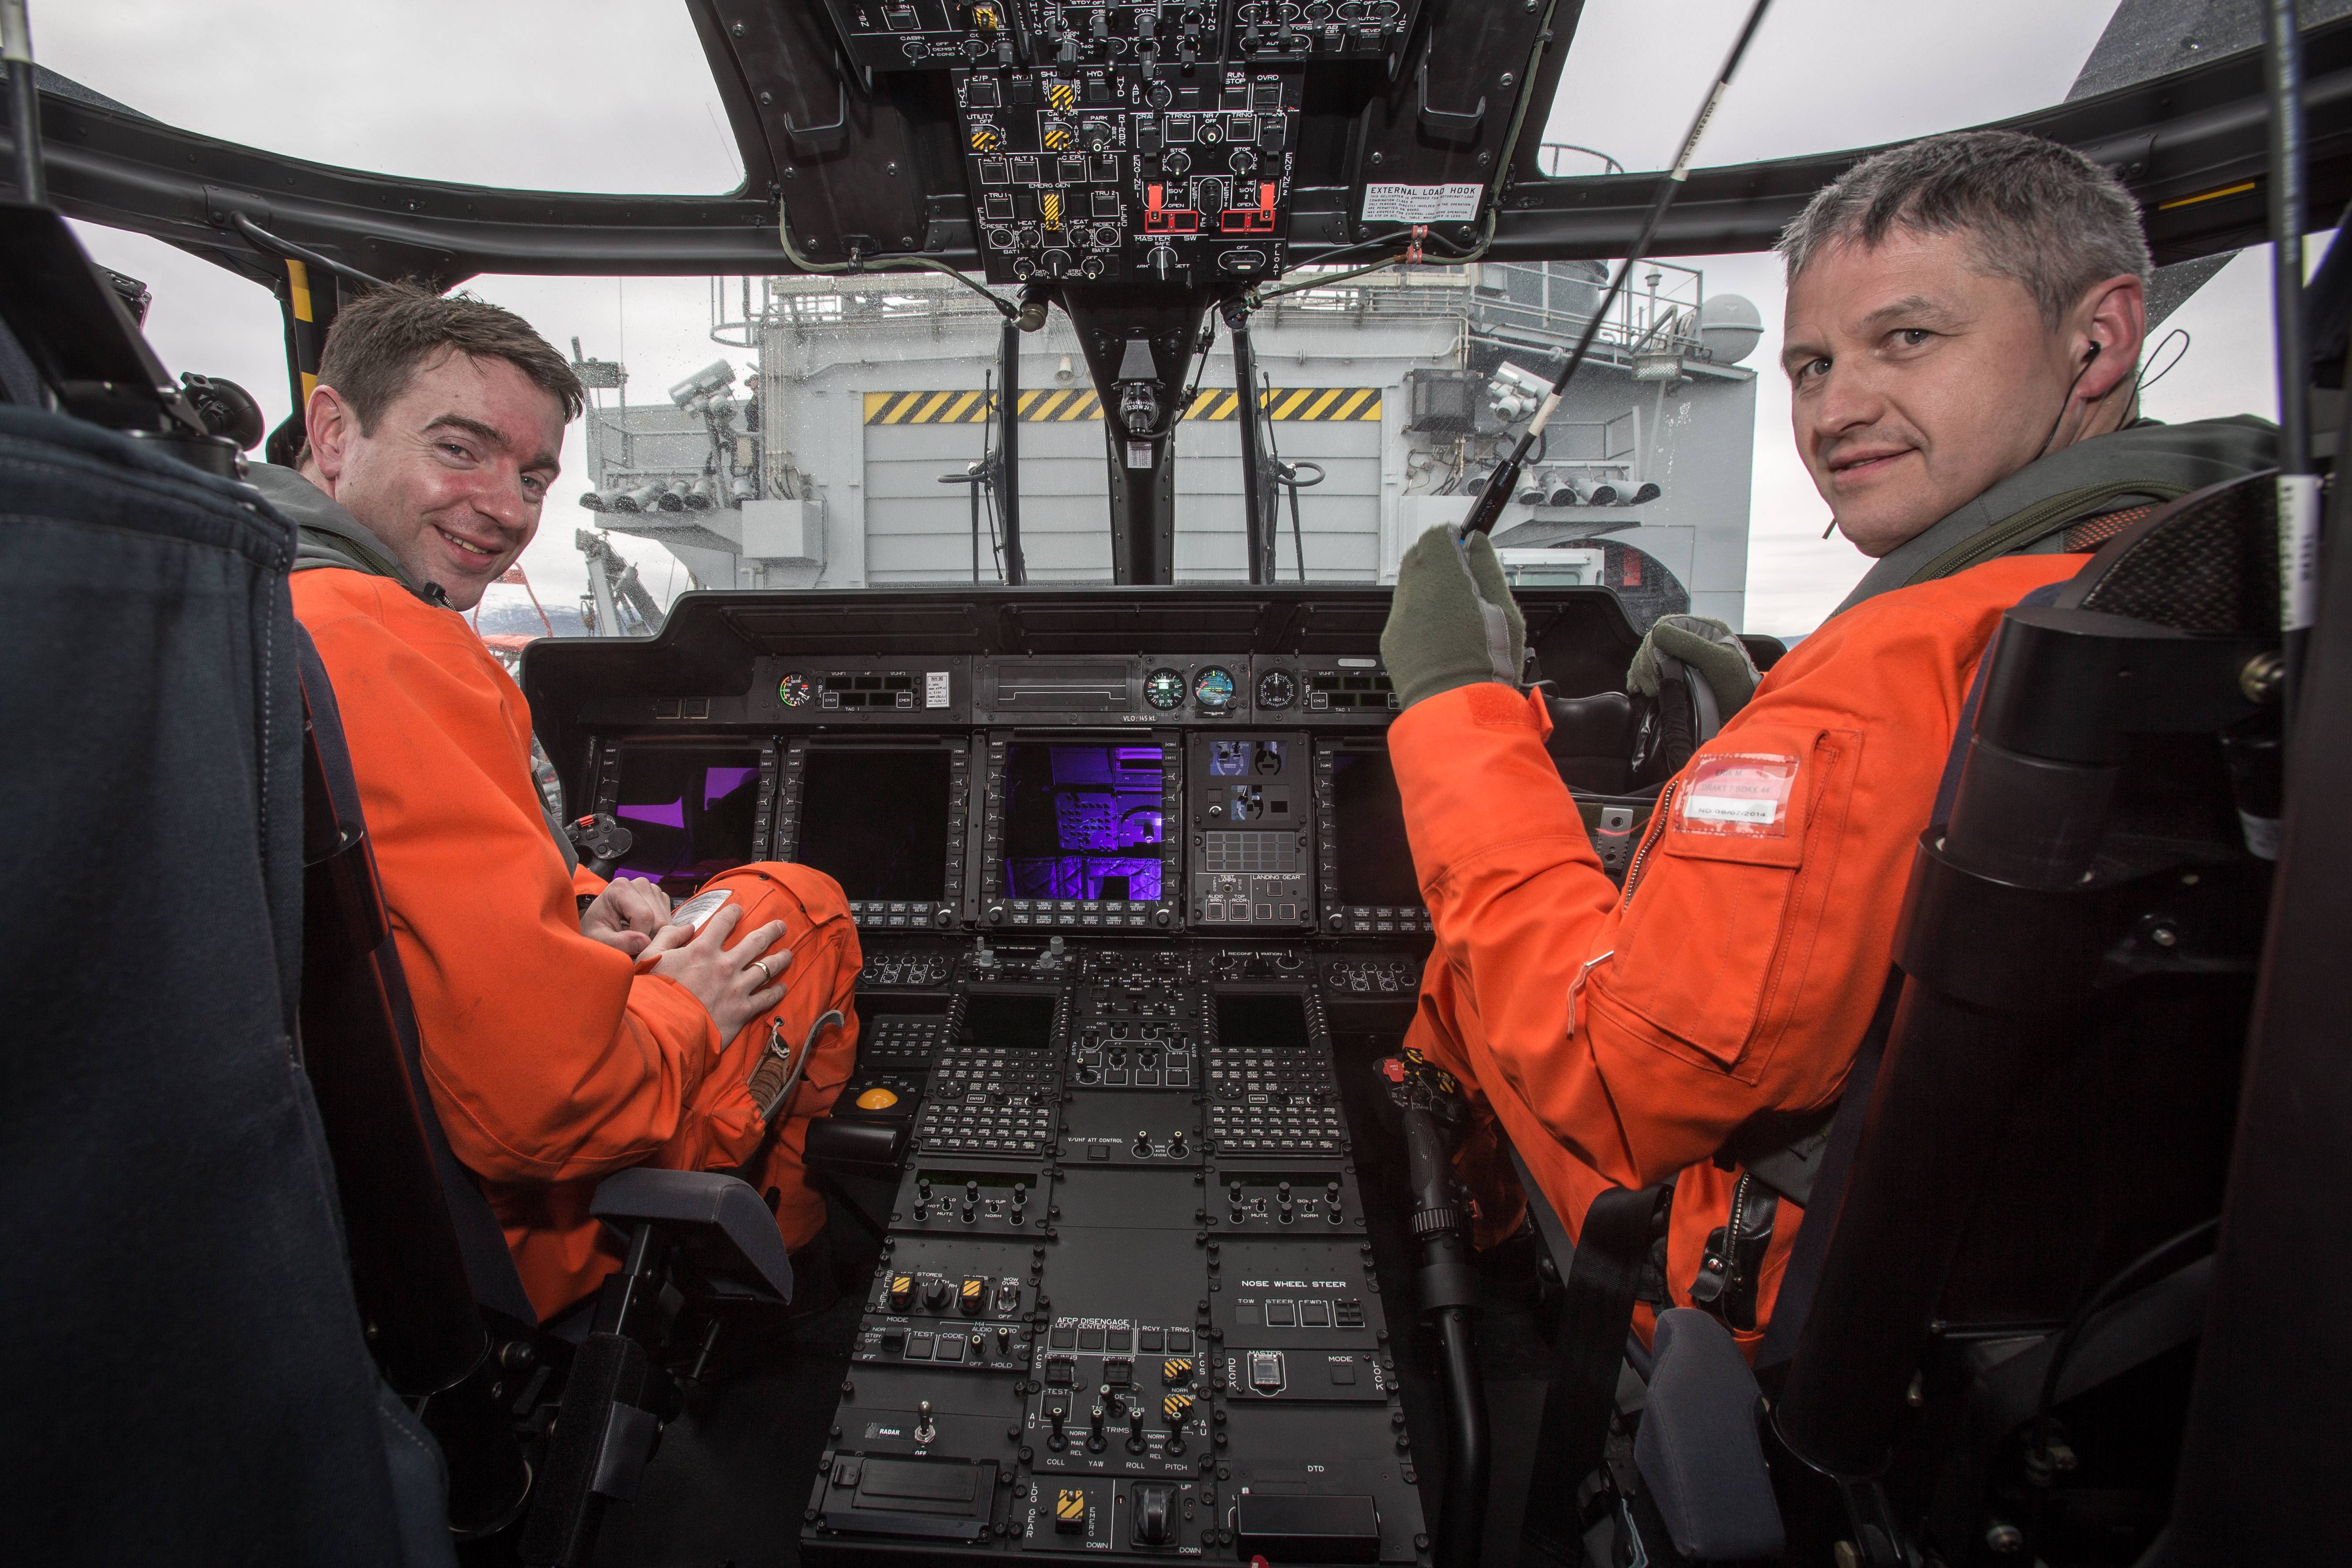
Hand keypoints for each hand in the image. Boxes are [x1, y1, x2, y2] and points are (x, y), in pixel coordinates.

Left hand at [580, 875, 673, 957]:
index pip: (644, 916)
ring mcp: (653, 890)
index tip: (627, 946)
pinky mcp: (661, 899)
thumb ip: (618, 942)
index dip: (639, 938)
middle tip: (630, 944)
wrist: (599, 924)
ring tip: (634, 937)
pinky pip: (669, 922)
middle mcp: (640, 884)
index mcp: (621, 887)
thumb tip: (644, 942)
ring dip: (653, 936)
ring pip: (667, 923)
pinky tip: (643, 932)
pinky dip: (658, 932)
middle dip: (648, 938)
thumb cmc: (596, 930)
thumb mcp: (598, 939)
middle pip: (659, 920)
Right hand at [642, 903, 791, 1042]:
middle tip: (781, 925)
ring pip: (767, 968)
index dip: (733, 913)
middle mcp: (724, 965)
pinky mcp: (742, 1010)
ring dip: (780, 959)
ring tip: (789, 954)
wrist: (661, 1029)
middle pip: (756, 942)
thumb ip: (668, 937)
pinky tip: (782, 987)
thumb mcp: (650, 957)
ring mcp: (736, 988)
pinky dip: (776, 991)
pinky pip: (766, 998)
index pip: (723, 922)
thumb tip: (686, 927)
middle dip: (771, 931)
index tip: (739, 909)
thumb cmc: (652, 993)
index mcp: (702, 949)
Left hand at [1378, 524, 1526, 710]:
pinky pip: (1403, 614)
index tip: (1465, 547)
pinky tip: (1441, 633)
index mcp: (1443, 578)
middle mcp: (1414, 593)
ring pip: (1409, 585)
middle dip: (1439, 560)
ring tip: (1455, 611)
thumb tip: (1477, 542)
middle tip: (1464, 580)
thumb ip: (1488, 568)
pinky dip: (1419, 614)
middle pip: (1417, 556)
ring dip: (1429, 587)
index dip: (1452, 538)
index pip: (1436, 535)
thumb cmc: (1487, 665)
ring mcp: (1399, 617)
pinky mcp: (1392, 640)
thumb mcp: (1506, 609)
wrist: (1458, 709)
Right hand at [1627, 614, 1758, 719]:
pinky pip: (1649, 670)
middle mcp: (1690, 639)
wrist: (1743, 713)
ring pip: (1649, 656)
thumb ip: (1690, 644)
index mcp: (1703, 629)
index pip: (1666, 625)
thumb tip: (1657, 633)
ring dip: (1643, 672)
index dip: (1655, 644)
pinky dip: (1641, 678)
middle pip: (1653, 642)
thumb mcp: (1718, 662)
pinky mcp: (1676, 673)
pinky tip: (1640, 688)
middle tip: (1653, 684)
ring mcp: (1682, 657)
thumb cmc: (1738, 689)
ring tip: (1650, 690)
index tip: (1657, 667)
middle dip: (1648, 663)